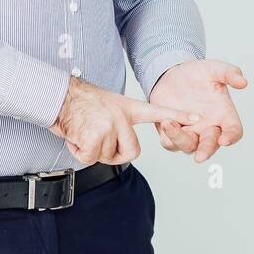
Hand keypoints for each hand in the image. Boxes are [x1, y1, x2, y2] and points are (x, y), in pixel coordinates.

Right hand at [50, 77, 199, 165]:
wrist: (55, 95)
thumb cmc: (77, 104)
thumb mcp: (106, 106)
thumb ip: (119, 124)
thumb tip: (117, 147)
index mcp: (127, 107)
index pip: (157, 111)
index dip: (179, 116)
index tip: (198, 118)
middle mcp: (122, 116)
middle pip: (132, 152)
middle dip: (115, 154)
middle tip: (97, 140)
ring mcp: (110, 125)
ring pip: (108, 156)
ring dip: (92, 150)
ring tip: (83, 131)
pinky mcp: (96, 135)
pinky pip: (92, 158)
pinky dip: (80, 152)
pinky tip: (76, 136)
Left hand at [148, 59, 247, 163]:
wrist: (172, 75)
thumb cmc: (197, 74)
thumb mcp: (214, 69)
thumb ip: (229, 73)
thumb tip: (243, 82)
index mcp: (223, 115)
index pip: (234, 131)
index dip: (231, 137)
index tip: (225, 139)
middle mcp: (209, 127)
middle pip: (210, 146)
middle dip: (206, 150)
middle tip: (200, 156)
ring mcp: (191, 133)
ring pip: (188, 146)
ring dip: (180, 139)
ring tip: (170, 123)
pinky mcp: (172, 134)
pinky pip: (170, 142)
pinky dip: (168, 136)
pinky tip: (165, 122)